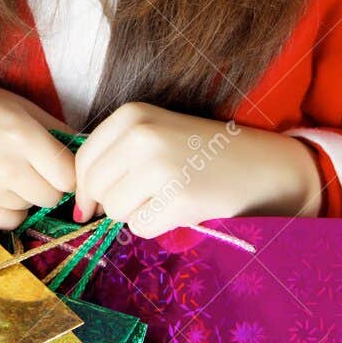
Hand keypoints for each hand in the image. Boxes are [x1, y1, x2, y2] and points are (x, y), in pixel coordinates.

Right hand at [0, 76, 76, 230]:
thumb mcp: (16, 105)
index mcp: (22, 134)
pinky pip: (9, 222)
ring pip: (31, 209)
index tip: (61, 166)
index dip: (70, 172)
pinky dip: (10, 210)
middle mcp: (5, 165)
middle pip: (54, 196)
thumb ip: (54, 129)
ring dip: (27, 196)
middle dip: (50, 185)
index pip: (70, 174)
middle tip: (33, 167)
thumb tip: (88, 154)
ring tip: (6, 172)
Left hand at [72, 102, 321, 237]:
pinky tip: (180, 208)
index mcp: (132, 114)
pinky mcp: (178, 198)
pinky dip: (155, 226)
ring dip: (136, 213)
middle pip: (96, 188)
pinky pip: (140, 227)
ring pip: (115, 211)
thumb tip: (79, 202)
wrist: (262, 166)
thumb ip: (114, 156)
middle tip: (147, 196)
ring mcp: (160, 166)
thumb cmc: (202, 153)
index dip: (84, 189)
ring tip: (166, 197)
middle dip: (113, 202)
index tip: (91, 204)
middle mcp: (142, 135)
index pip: (83, 161)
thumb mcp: (154, 134)